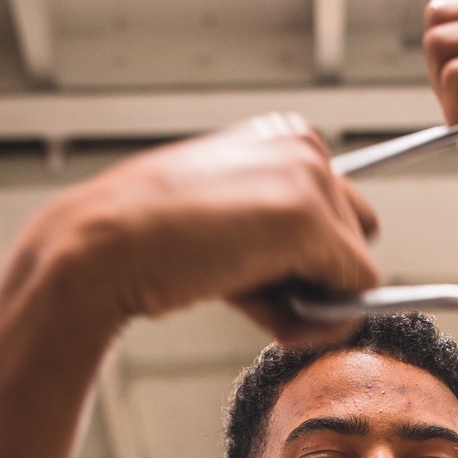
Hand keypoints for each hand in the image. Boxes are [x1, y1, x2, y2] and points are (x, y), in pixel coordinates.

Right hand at [49, 113, 379, 342]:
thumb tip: (343, 294)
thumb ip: (280, 244)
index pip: (336, 211)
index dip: (299, 255)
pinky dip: (321, 319)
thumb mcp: (226, 224)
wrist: (100, 246)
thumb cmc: (148, 238)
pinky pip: (357, 293)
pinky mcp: (311, 223)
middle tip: (246, 286)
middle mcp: (304, 147)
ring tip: (240, 289)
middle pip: (356, 237)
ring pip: (357, 268)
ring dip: (310, 298)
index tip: (247, 264)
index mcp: (283, 138)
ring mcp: (311, 181)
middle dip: (312, 275)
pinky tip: (261, 310)